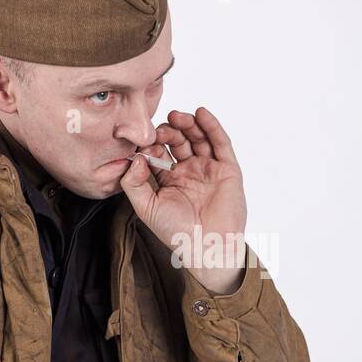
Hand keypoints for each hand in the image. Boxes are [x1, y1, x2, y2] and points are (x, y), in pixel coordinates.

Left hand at [118, 107, 247, 292]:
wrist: (207, 247)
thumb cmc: (177, 233)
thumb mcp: (146, 208)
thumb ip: (133, 184)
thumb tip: (135, 158)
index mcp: (169, 179)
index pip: (159, 152)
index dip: (151, 144)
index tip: (142, 144)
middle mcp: (189, 171)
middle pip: (178, 140)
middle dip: (168, 131)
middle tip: (159, 130)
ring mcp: (209, 168)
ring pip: (198, 137)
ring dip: (187, 124)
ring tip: (177, 116)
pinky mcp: (227, 169)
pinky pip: (220, 143)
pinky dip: (211, 126)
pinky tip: (200, 113)